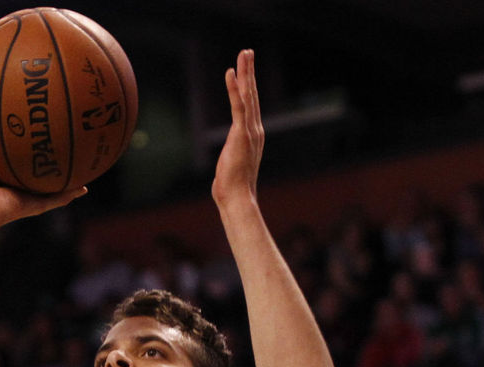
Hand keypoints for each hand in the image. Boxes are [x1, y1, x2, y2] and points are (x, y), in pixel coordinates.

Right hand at [0, 118, 86, 228]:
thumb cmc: (11, 209)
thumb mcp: (42, 202)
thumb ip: (62, 196)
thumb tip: (85, 189)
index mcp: (10, 173)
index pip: (21, 152)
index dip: (30, 139)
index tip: (42, 122)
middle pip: (2, 139)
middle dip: (9, 122)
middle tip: (20, 103)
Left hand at [212, 50, 263, 209]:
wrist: (237, 198)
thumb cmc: (232, 187)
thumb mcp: (232, 165)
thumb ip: (232, 156)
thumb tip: (228, 163)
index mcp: (253, 135)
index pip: (251, 105)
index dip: (248, 86)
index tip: (245, 70)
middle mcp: (255, 130)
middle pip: (253, 94)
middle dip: (250, 72)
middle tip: (247, 52)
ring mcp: (250, 131)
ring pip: (249, 95)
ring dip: (246, 72)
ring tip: (244, 53)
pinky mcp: (241, 134)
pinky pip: (238, 106)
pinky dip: (235, 88)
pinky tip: (231, 72)